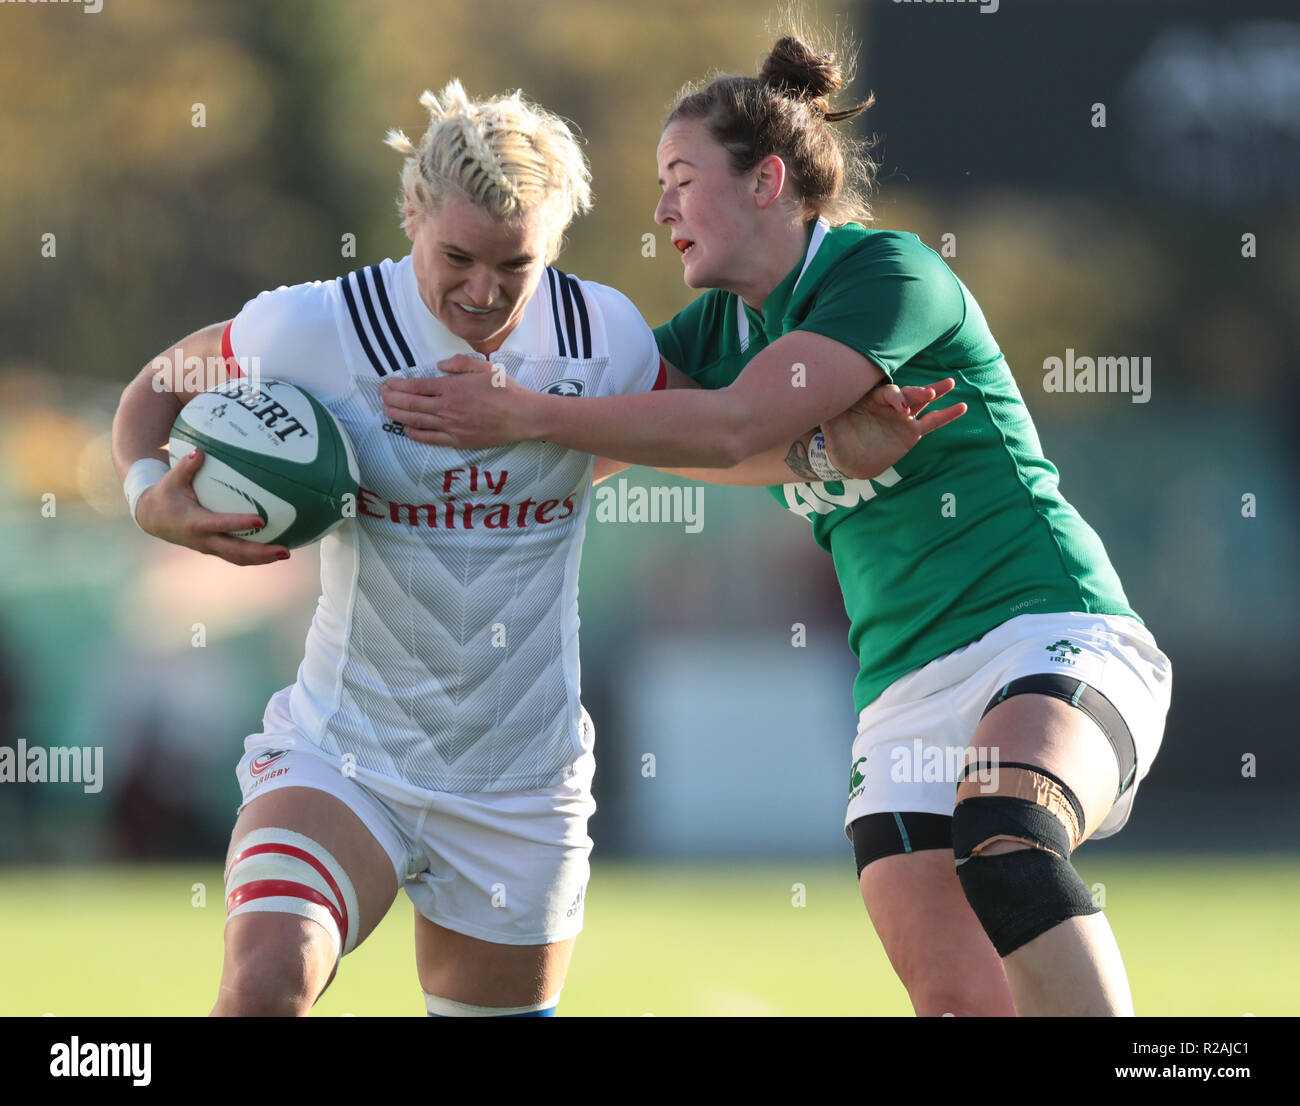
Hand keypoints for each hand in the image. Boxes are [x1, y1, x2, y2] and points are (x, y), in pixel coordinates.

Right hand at [135, 448, 288, 565]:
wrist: (152, 519)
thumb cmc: (166, 495)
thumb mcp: (171, 480)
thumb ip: (186, 467)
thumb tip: (199, 451)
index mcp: (195, 523)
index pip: (221, 525)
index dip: (240, 524)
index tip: (261, 520)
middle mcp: (204, 540)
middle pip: (236, 551)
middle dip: (261, 553)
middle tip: (285, 551)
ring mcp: (209, 547)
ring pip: (238, 558)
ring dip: (262, 559)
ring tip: (285, 553)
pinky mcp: (213, 549)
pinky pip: (236, 556)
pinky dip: (255, 556)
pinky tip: (273, 550)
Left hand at [380, 355, 538, 447]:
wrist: (523, 416)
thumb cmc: (505, 389)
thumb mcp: (484, 367)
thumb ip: (459, 363)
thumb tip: (439, 367)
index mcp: (452, 387)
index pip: (416, 386)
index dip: (398, 385)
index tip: (387, 383)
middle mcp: (447, 407)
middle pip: (411, 404)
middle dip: (392, 399)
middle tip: (381, 395)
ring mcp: (451, 426)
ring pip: (416, 421)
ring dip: (398, 415)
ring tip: (386, 410)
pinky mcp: (458, 440)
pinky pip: (430, 438)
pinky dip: (415, 433)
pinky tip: (406, 429)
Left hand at [821, 378, 965, 479]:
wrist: (844, 459)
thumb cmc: (836, 436)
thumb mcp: (829, 420)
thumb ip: (827, 406)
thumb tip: (813, 391)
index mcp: (872, 399)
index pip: (888, 393)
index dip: (895, 398)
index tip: (901, 407)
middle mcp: (889, 405)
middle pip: (907, 394)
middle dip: (918, 393)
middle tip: (929, 393)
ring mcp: (902, 418)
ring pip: (922, 403)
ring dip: (935, 392)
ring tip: (950, 383)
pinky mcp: (911, 432)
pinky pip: (932, 422)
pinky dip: (946, 415)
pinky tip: (961, 407)